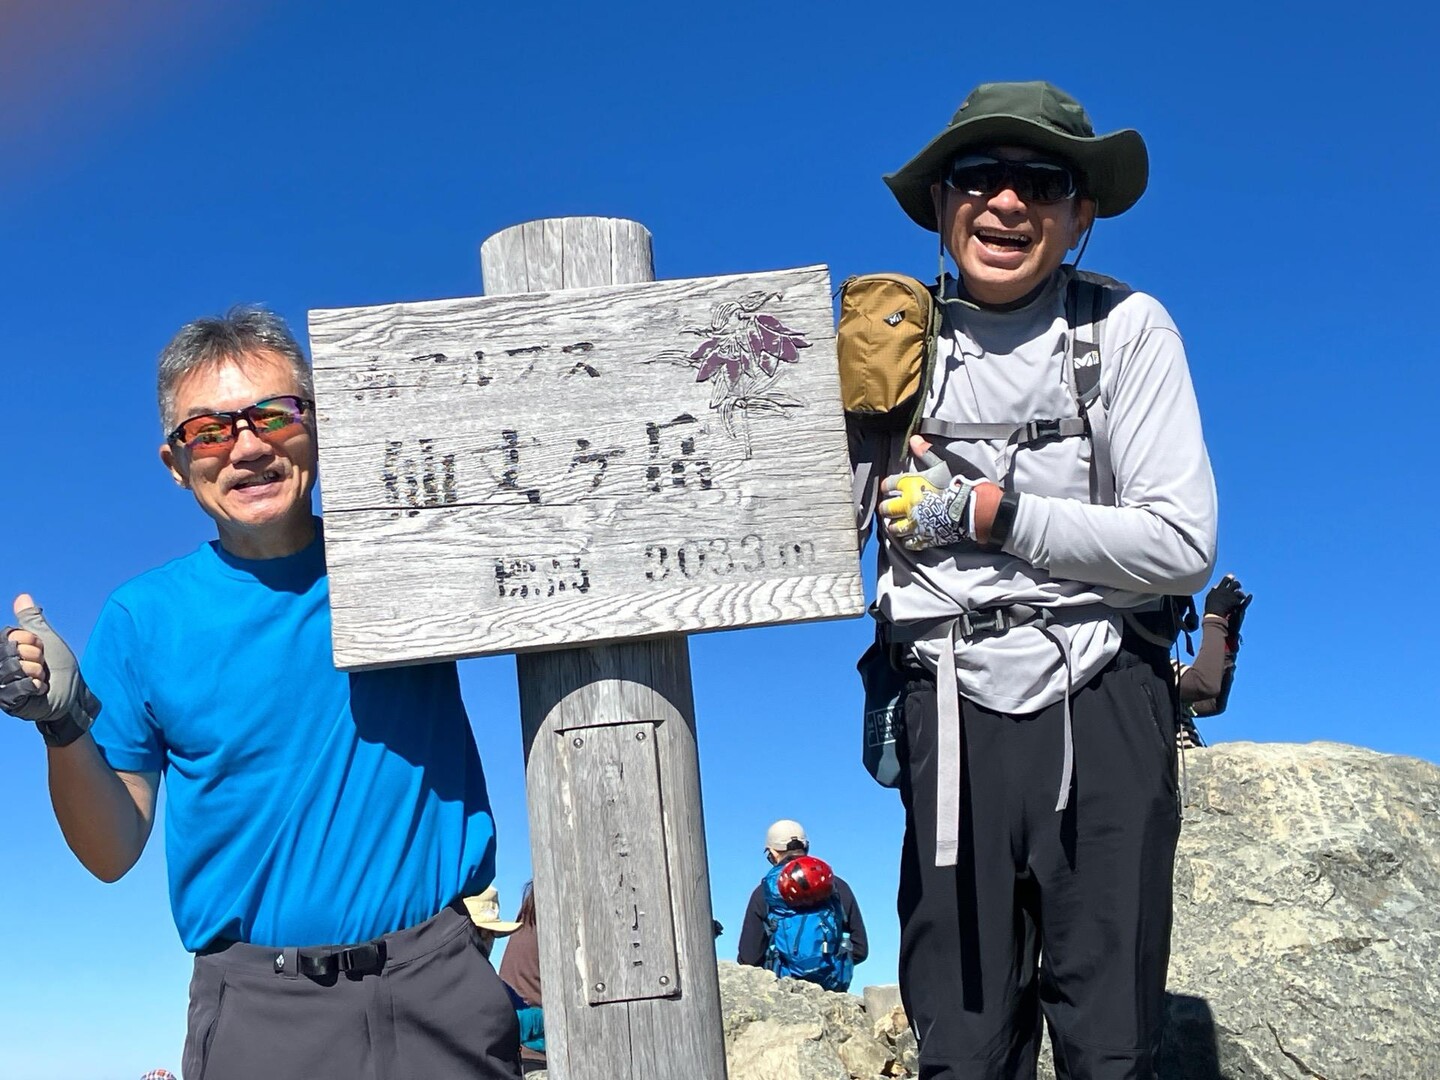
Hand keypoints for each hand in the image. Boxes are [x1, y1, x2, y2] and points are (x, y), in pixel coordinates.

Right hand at [1, 595, 99, 746]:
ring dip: (35, 671)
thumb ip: (32, 620)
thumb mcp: (46, 638)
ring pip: (13, 669)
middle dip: (34, 656)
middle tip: (43, 664)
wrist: (73, 692)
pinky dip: (35, 686)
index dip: (30, 640)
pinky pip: (18, 687)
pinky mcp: (8, 701)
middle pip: (10, 651)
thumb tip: (22, 596)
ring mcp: (1, 684)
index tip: (40, 646)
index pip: (9, 636)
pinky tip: (40, 689)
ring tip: (42, 677)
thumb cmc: (59, 666)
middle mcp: (0, 665)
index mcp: (5, 649)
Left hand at [879, 448, 974, 551]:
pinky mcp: (925, 537)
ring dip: (893, 525)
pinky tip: (908, 538)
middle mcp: (908, 505)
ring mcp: (915, 523)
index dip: (887, 486)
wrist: (974, 507)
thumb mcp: (945, 462)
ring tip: (894, 524)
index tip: (889, 488)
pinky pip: (909, 542)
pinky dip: (907, 540)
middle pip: (887, 509)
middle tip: (888, 508)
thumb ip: (928, 452)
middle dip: (886, 508)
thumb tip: (915, 440)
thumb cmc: (961, 482)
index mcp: (910, 486)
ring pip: (894, 528)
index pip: (889, 485)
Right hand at [1204, 574, 1250, 619]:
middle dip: (1237, 584)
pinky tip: (1249, 597)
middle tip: (1238, 586)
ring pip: (1239, 592)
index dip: (1229, 578)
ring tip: (1242, 596)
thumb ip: (1213, 592)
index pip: (1226, 579)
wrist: (1214, 616)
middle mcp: (1227, 591)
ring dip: (1241, 594)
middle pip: (1235, 584)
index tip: (1231, 578)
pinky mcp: (1237, 603)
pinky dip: (1247, 599)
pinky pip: (1243, 600)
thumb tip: (1214, 588)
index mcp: (1219, 589)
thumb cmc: (1210, 609)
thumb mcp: (1210, 598)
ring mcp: (1232, 596)